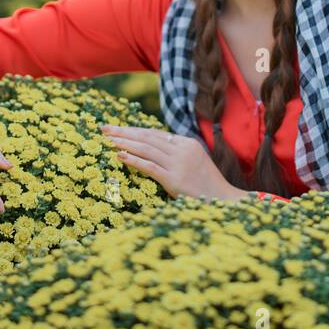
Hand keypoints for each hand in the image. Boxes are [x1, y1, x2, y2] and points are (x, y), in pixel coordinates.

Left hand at [99, 124, 240, 200]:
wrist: (224, 200)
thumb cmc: (207, 185)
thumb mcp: (194, 162)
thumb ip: (176, 153)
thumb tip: (152, 150)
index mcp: (187, 143)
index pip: (154, 133)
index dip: (134, 130)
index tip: (117, 129)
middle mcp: (182, 149)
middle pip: (147, 137)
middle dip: (123, 132)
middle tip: (104, 128)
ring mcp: (178, 164)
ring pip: (146, 149)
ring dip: (124, 143)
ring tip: (107, 140)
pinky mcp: (175, 179)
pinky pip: (150, 167)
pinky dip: (134, 160)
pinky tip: (120, 156)